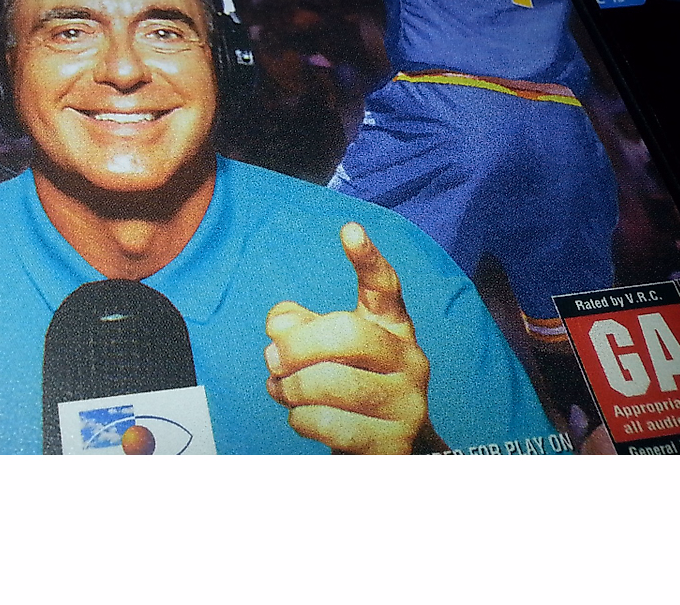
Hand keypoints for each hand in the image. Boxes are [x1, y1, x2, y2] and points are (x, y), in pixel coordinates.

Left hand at [264, 222, 443, 453]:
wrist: (380, 451)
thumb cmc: (345, 385)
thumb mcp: (321, 349)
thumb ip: (296, 325)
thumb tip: (279, 325)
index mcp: (390, 326)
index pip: (384, 286)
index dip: (368, 258)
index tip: (349, 229)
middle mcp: (409, 359)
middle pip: (349, 333)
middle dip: (297, 345)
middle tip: (271, 358)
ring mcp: (407, 404)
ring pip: (335, 383)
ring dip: (291, 387)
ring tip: (279, 388)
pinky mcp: (393, 444)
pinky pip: (332, 424)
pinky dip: (301, 419)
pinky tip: (299, 416)